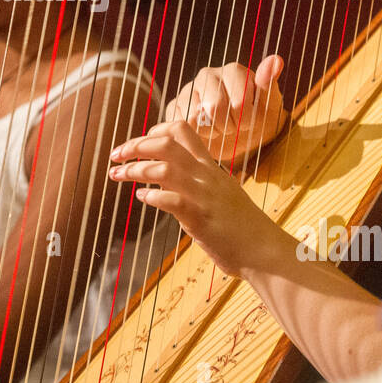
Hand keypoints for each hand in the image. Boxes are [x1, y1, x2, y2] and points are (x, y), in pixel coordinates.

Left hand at [109, 120, 277, 277]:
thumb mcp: (220, 194)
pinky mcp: (201, 219)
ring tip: (118, 175)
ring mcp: (204, 196)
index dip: (155, 131)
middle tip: (116, 154)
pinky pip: (171, 200)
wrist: (266, 252)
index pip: (183, 130)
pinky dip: (152, 196)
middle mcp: (206, 176)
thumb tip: (159, 179)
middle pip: (166, 143)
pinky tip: (142, 198)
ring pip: (164, 169)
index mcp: (211, 167)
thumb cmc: (241, 227)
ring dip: (135, 169)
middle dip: (135, 145)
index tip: (138, 142)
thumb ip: (192, 183)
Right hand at [163, 54, 289, 165]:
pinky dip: (196, 135)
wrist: (240, 139)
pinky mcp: (175, 105)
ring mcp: (189, 89)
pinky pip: (181, 124)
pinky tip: (206, 132)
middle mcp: (208, 74)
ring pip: (195, 117)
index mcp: (233, 70)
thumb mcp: (270, 106)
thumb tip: (275, 59)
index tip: (251, 122)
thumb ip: (269, 83)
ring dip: (212, 132)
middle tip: (235, 127)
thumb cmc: (258, 120)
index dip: (246, 121)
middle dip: (228, 126)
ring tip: (220, 129)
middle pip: (214, 108)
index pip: (238, 102)